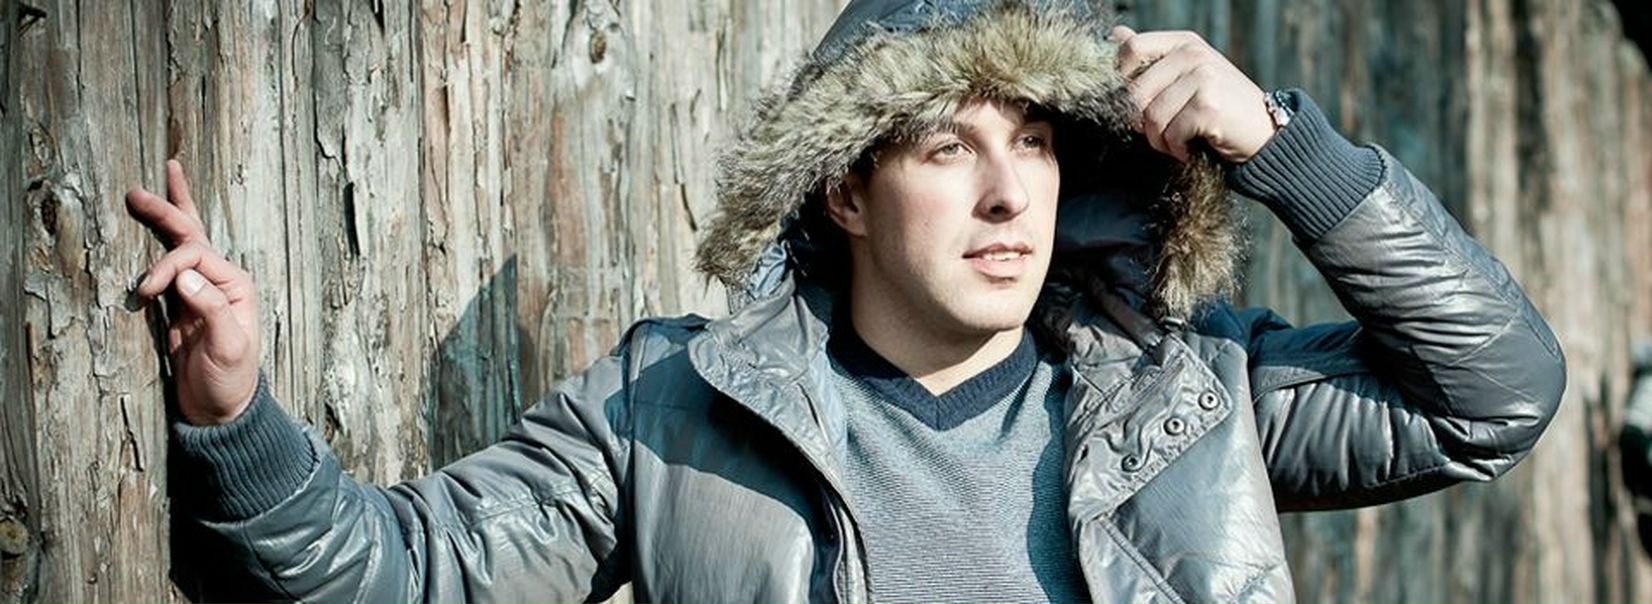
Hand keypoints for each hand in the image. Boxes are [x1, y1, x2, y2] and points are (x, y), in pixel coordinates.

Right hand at [126, 160, 261, 425]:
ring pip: (181, 245)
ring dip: (164, 218)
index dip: (168, 266)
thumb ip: (212, 310)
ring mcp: (199, 291)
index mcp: (236, 286)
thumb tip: (185, 276)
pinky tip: (149, 229)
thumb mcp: (229, 349)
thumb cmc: (231, 381)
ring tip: (143, 193)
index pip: (196, 256)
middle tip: (136, 192)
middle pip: (191, 237)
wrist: (221, 410)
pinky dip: (157, 246)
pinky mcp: (181, 305)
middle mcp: (220, 282)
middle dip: (167, 212)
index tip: (145, 291)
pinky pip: (168, 268)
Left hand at [1110, 26, 1276, 163]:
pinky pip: (1171, 134)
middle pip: (1136, 92)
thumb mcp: (1187, 74)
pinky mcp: (1209, 107)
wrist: (1266, 132)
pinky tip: (1191, 149)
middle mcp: (1193, 55)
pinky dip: (1177, 150)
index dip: (1123, 79)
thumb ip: (1152, 57)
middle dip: (1142, 123)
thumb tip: (1116, 33)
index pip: (1132, 48)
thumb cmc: (1221, 107)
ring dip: (1160, 141)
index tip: (1138, 103)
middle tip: (1162, 134)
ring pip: (1151, 117)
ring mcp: (1203, 78)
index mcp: (1184, 43)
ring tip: (1178, 144)